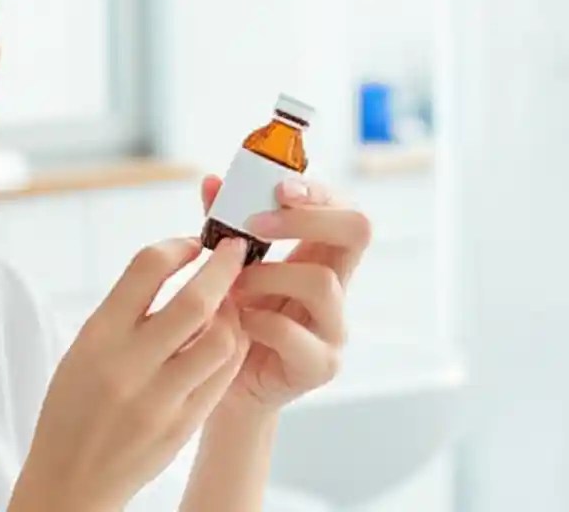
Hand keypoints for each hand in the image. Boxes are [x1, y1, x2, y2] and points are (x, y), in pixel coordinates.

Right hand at [11, 237, 251, 511]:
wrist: (71, 478)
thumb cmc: (73, 407)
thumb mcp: (83, 349)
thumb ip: (126, 312)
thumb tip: (177, 268)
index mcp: (97, 336)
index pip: (146, 269)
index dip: (177, 246)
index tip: (192, 243)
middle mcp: (128, 365)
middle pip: (196, 300)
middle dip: (223, 266)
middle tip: (234, 250)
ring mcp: (160, 399)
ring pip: (222, 339)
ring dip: (232, 312)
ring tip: (228, 305)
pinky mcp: (183, 425)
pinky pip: (223, 375)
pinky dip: (232, 348)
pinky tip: (227, 339)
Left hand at [199, 175, 371, 410]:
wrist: (216, 385)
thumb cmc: (227, 320)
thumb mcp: (226, 268)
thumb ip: (223, 225)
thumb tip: (211, 182)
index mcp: (318, 258)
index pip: (344, 209)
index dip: (318, 192)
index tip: (278, 187)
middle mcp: (336, 289)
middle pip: (357, 230)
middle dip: (306, 218)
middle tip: (256, 224)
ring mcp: (333, 328)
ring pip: (322, 282)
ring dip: (268, 275)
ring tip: (233, 288)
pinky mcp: (318, 365)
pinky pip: (296, 334)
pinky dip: (258, 322)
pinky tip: (236, 323)